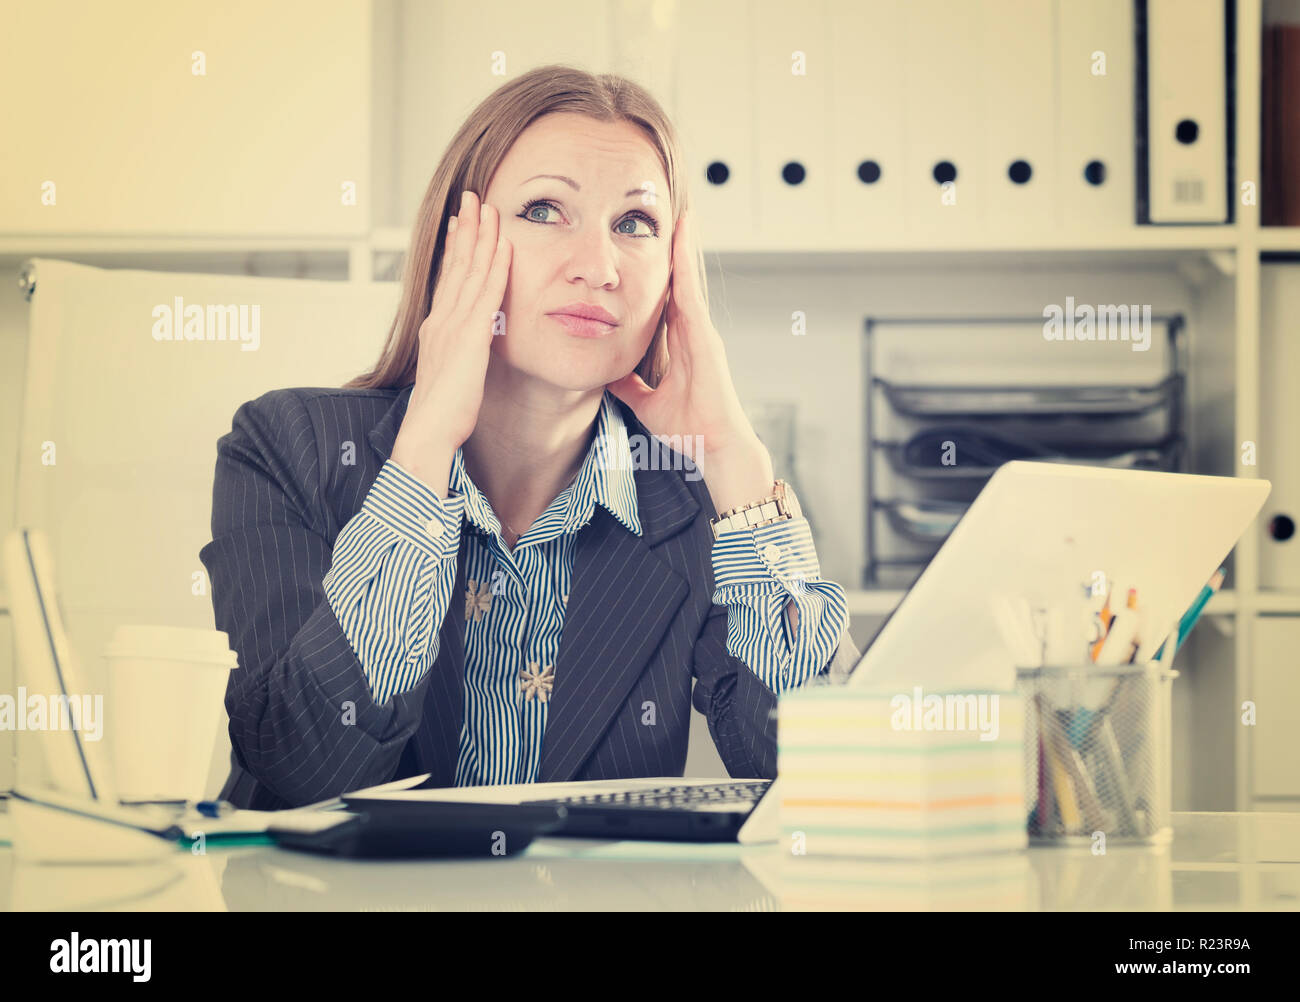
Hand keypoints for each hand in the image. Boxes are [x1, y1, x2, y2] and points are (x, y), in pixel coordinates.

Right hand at [391, 190, 511, 490]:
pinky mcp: (468, 336)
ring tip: (488, 207)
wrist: (428, 431)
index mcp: (435, 328)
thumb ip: (460, 356)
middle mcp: (440, 319)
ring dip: (481, 236)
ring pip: (470, 270)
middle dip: (466, 229)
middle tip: (472, 197)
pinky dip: (495, 266)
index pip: (448, 278)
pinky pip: (486, 293)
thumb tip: (469, 350)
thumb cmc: (442, 415)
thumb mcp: (452, 376)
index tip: (462, 223)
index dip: (457, 248)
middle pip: (456, 264)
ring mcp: (452, 325)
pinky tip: (505, 245)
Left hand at [606, 209, 772, 511]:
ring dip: (684, 247)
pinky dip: (686, 268)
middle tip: (671, 213)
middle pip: (680, 281)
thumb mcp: (646, 403)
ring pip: (689, 280)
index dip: (662, 271)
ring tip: (681, 214)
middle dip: (677, 249)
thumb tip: (607, 374)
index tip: (652, 245)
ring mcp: (703, 333)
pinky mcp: (706, 338)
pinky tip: (680, 242)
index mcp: (682, 344)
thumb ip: (629, 386)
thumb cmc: (689, 429)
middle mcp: (694, 332)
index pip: (667, 299)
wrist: (715, 447)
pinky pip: (692, 294)